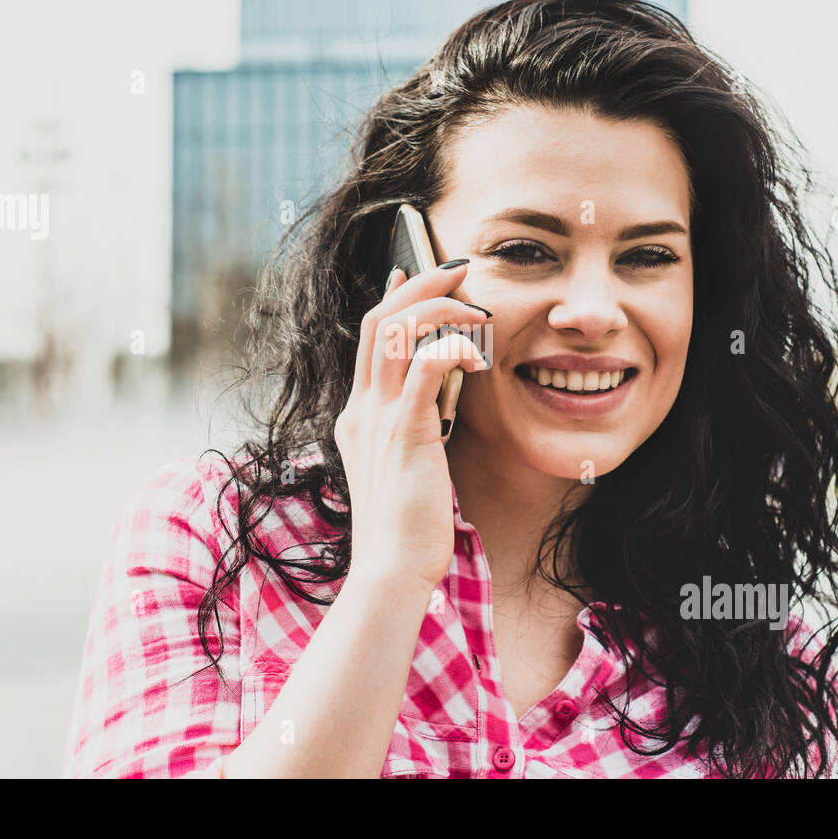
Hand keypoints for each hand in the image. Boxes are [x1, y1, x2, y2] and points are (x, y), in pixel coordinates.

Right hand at [334, 261, 490, 588]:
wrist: (391, 569)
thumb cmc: (406, 528)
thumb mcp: (402, 468)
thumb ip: (411, 430)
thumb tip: (433, 403)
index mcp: (358, 416)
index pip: (370, 339)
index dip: (391, 298)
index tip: (409, 270)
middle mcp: (362, 409)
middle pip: (382, 320)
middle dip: (420, 284)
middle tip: (457, 269)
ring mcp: (380, 419)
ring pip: (401, 332)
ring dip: (442, 307)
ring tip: (477, 307)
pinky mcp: (406, 432)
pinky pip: (428, 367)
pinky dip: (453, 347)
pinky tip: (479, 355)